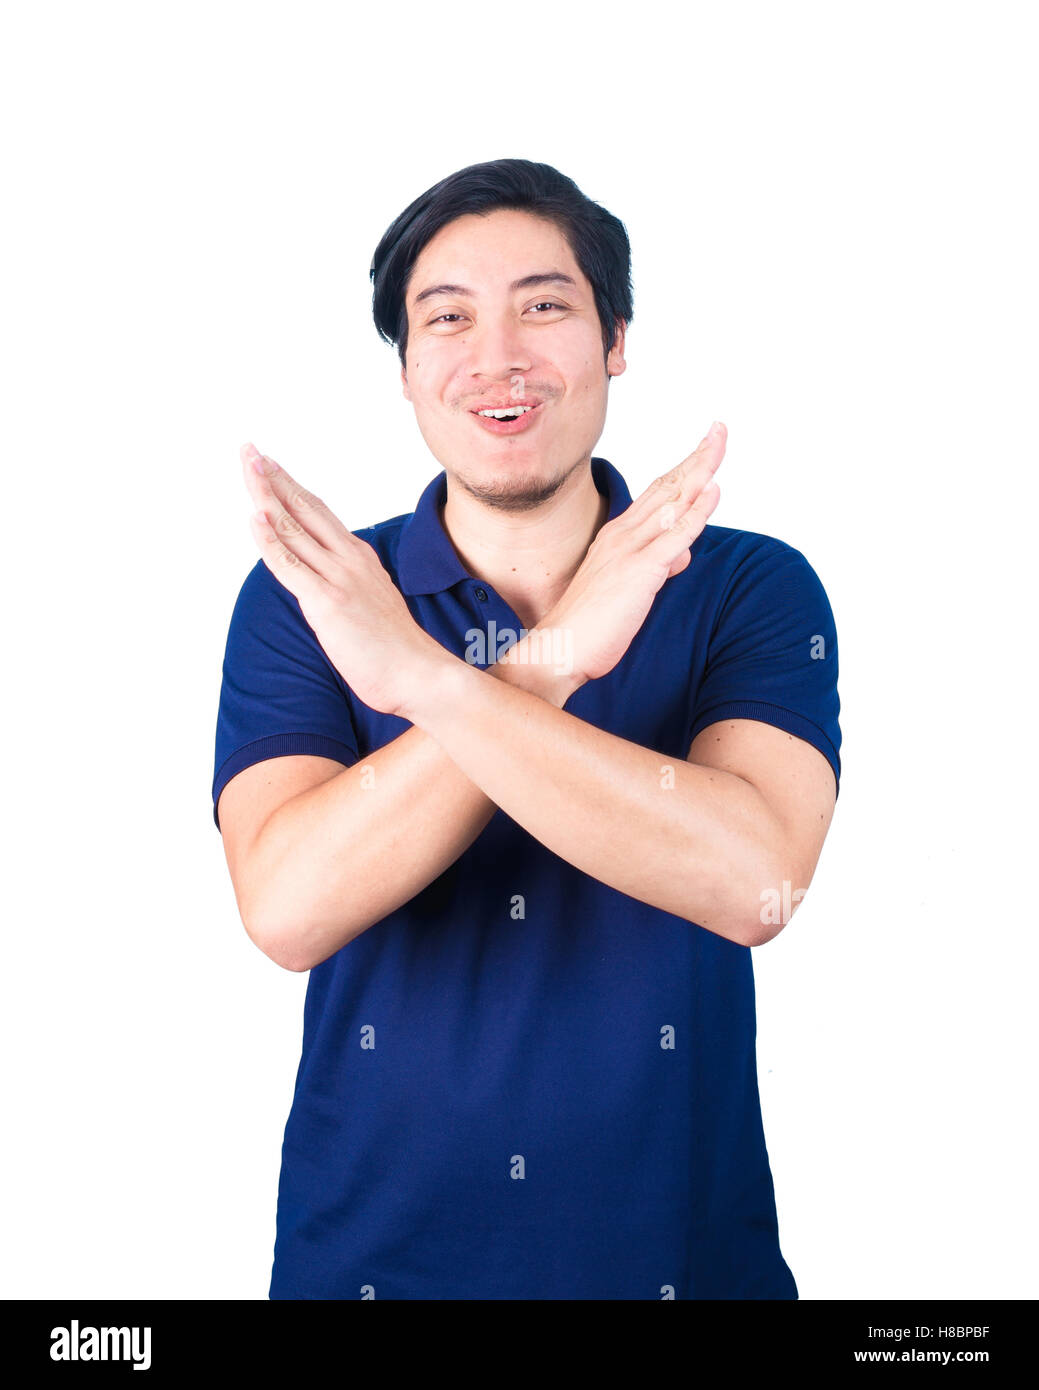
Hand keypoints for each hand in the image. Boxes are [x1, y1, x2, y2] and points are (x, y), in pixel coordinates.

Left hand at [240, 443, 451, 718]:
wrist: (421, 674)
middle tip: (251, 450)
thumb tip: (326, 591)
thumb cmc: (397, 651)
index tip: (271, 466)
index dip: (293, 488)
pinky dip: (270, 540)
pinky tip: (254, 517)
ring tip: (249, 466)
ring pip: (293, 527)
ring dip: (266, 494)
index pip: (320, 514)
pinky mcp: (327, 602)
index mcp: (360, 559)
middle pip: (304, 508)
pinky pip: (290, 565)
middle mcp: (350, 560)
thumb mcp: (373, 606)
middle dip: (274, 477)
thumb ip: (350, 589)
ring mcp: (339, 578)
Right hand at [530, 421, 724, 686]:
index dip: (683, 468)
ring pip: (672, 501)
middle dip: (697, 456)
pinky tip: (713, 490)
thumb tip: (681, 553)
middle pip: (667, 486)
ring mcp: (630, 550)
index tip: (704, 446)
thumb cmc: (589, 625)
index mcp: (618, 536)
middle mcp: (623, 534)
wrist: (559, 649)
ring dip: (700, 469)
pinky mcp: (639, 572)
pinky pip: (674, 535)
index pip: (658, 493)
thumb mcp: (628, 588)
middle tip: (720, 428)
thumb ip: (655, 565)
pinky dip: (696, 511)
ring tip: (719, 441)